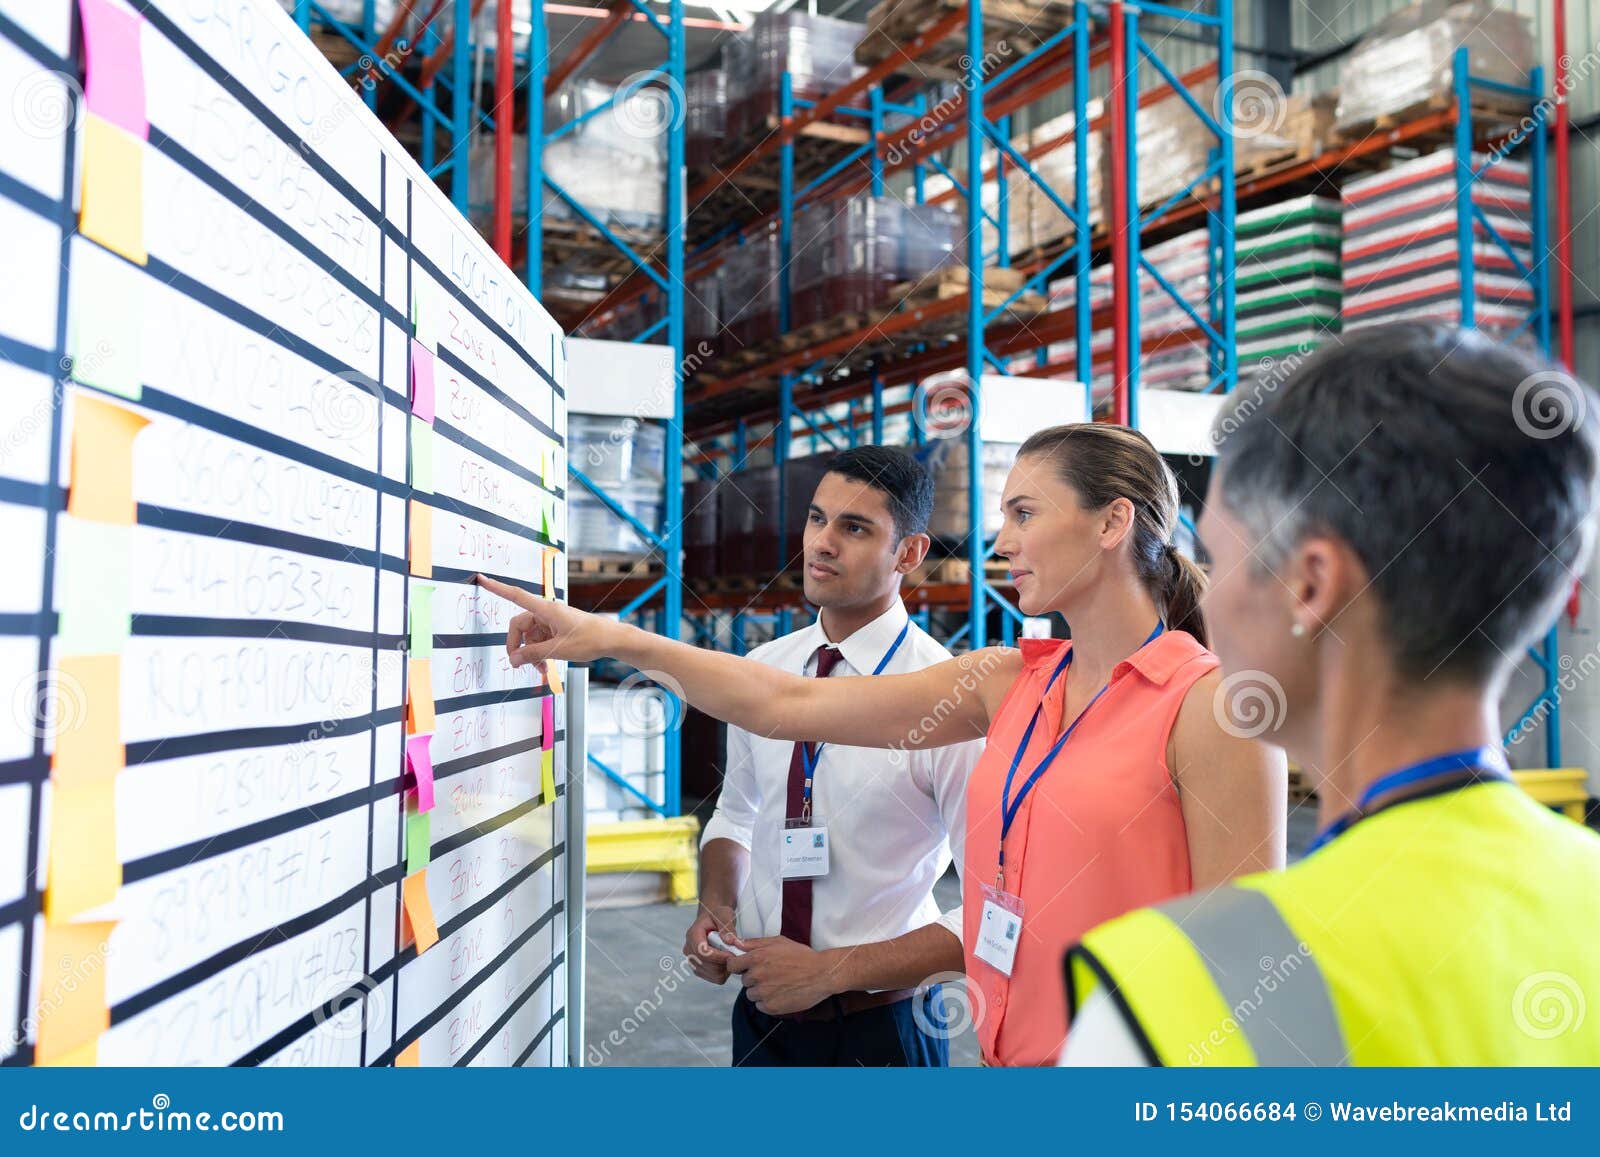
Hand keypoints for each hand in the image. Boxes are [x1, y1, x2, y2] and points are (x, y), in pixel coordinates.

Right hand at [474, 574, 620, 665]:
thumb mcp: (559, 650)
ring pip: (530, 636)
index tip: (481, 578)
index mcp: (546, 609)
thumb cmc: (590, 639)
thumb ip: (533, 654)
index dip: (497, 588)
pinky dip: (539, 652)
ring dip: (531, 653)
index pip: (516, 595)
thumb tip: (513, 659)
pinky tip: (545, 666)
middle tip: (518, 664)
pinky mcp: (556, 629)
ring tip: (540, 669)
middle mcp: (546, 612)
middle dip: (518, 646)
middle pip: (520, 626)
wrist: (611, 640)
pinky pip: (540, 640)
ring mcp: (551, 621)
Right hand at [683, 904, 736, 984]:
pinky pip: (715, 978)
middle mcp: (690, 950)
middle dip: (724, 961)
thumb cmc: (717, 916)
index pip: (702, 952)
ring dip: (725, 967)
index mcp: (693, 935)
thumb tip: (729, 941)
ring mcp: (694, 961)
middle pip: (708, 966)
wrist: (712, 920)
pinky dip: (725, 972)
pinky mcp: (701, 970)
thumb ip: (727, 926)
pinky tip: (727, 960)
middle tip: (735, 953)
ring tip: (730, 954)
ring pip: (713, 975)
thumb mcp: (724, 914)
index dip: (718, 956)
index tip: (732, 953)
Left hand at [725, 936, 842, 1014]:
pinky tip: (781, 993)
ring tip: (778, 984)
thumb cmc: (801, 956)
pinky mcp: (771, 1007)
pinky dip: (768, 1002)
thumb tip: (735, 943)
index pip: (732, 965)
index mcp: (756, 958)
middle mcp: (757, 975)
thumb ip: (754, 943)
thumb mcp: (778, 942)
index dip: (738, 966)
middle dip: (754, 978)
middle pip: (744, 981)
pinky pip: (760, 1006)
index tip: (744, 967)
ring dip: (760, 991)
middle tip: (771, 974)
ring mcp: (763, 993)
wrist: (822, 974)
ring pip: (751, 994)